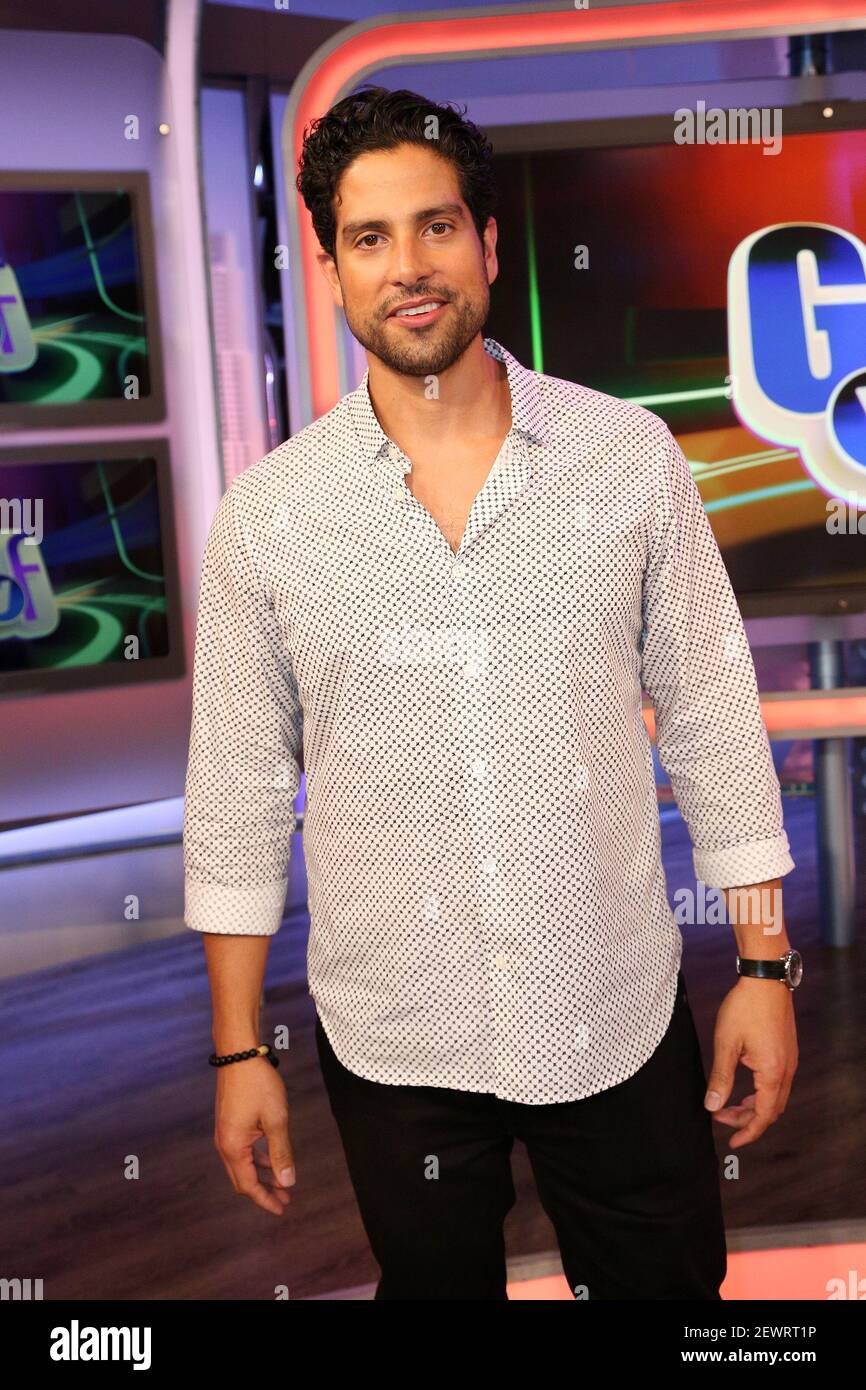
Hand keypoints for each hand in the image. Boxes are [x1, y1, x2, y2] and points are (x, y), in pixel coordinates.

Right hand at [213, 1058, 295, 1214]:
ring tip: (282, 1182)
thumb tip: (287, 1181)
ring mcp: (225, 1133)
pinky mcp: (229, 1123)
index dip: (265, 1200)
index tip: (283, 1209)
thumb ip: (281, 1152)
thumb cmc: (258, 1083)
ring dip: (262, 1175)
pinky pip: (242, 1150)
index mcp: (233, 1147)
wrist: (238, 1053)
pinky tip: (271, 1157)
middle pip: (242, 1179)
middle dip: (264, 1191)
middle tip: (285, 1200)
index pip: (248, 1186)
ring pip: (242, 1165)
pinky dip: (257, 1158)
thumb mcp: (276, 1119)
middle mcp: (224, 1144)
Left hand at [703, 976, 797, 1147]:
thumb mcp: (726, 1043)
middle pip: (771, 1110)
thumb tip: (712, 1106)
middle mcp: (786, 1070)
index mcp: (772, 1072)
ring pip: (776, 1097)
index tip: (732, 1142)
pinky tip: (745, 1085)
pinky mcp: (787, 1050)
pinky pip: (778, 1082)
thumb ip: (720, 1077)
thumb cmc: (745, 1007)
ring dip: (754, 1106)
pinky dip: (762, 1092)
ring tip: (731, 1107)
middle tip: (722, 1120)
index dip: (747, 1132)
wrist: (766, 978)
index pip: (763, 1116)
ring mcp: (790, 1060)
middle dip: (747, 1120)